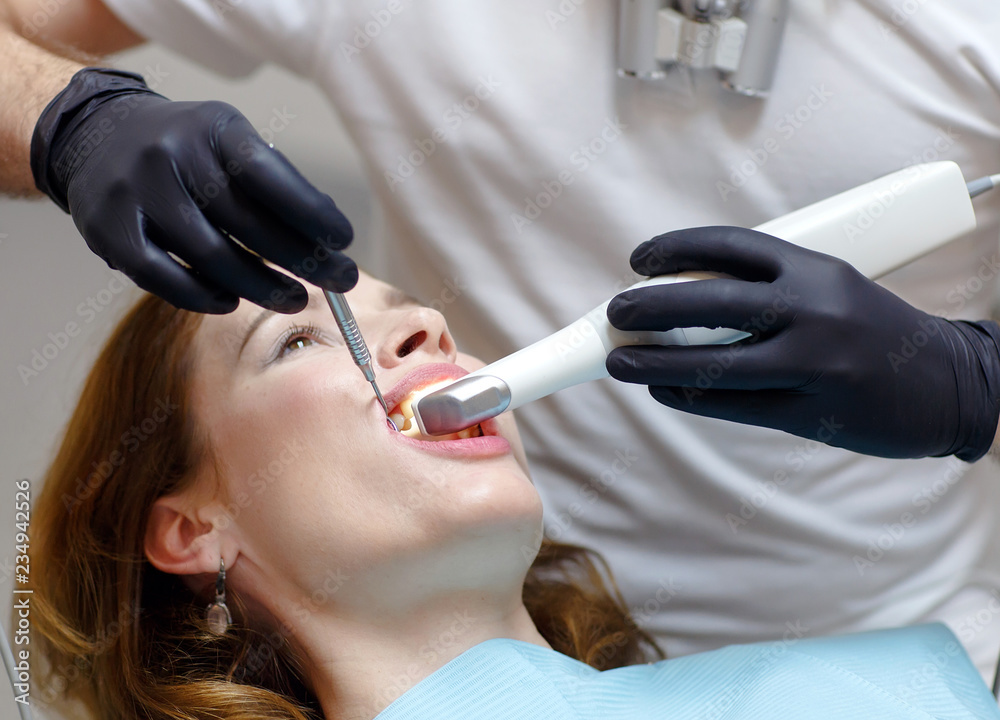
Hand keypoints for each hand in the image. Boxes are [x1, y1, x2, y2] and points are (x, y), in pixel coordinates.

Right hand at [32, 68, 355, 313]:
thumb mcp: (230, 142)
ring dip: (261, 285)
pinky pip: (162, 276)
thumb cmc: (186, 149)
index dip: (311, 212)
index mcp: (212, 129)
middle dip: (303, 258)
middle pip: (247, 222)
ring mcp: (136, 192)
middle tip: (340, 281)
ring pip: (210, 255)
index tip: (344, 240)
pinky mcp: (109, 229)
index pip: (270, 176)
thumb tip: (329, 233)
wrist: (96, 135)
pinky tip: (231, 302)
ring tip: (295, 299)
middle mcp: (172, 154)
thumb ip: (275, 182)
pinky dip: (201, 296)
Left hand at [605, 226, 999, 460]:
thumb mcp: (831, 287)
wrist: (948, 383)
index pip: (730, 245)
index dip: (675, 248)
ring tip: (621, 361)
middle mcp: (813, 310)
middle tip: (616, 312)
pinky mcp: (811, 413)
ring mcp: (812, 364)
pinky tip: (663, 392)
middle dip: (651, 306)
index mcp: (816, 267)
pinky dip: (689, 398)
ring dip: (655, 364)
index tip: (639, 260)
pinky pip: (733, 407)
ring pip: (713, 366)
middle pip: (711, 302)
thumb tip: (685, 296)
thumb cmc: (873, 330)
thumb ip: (770, 288)